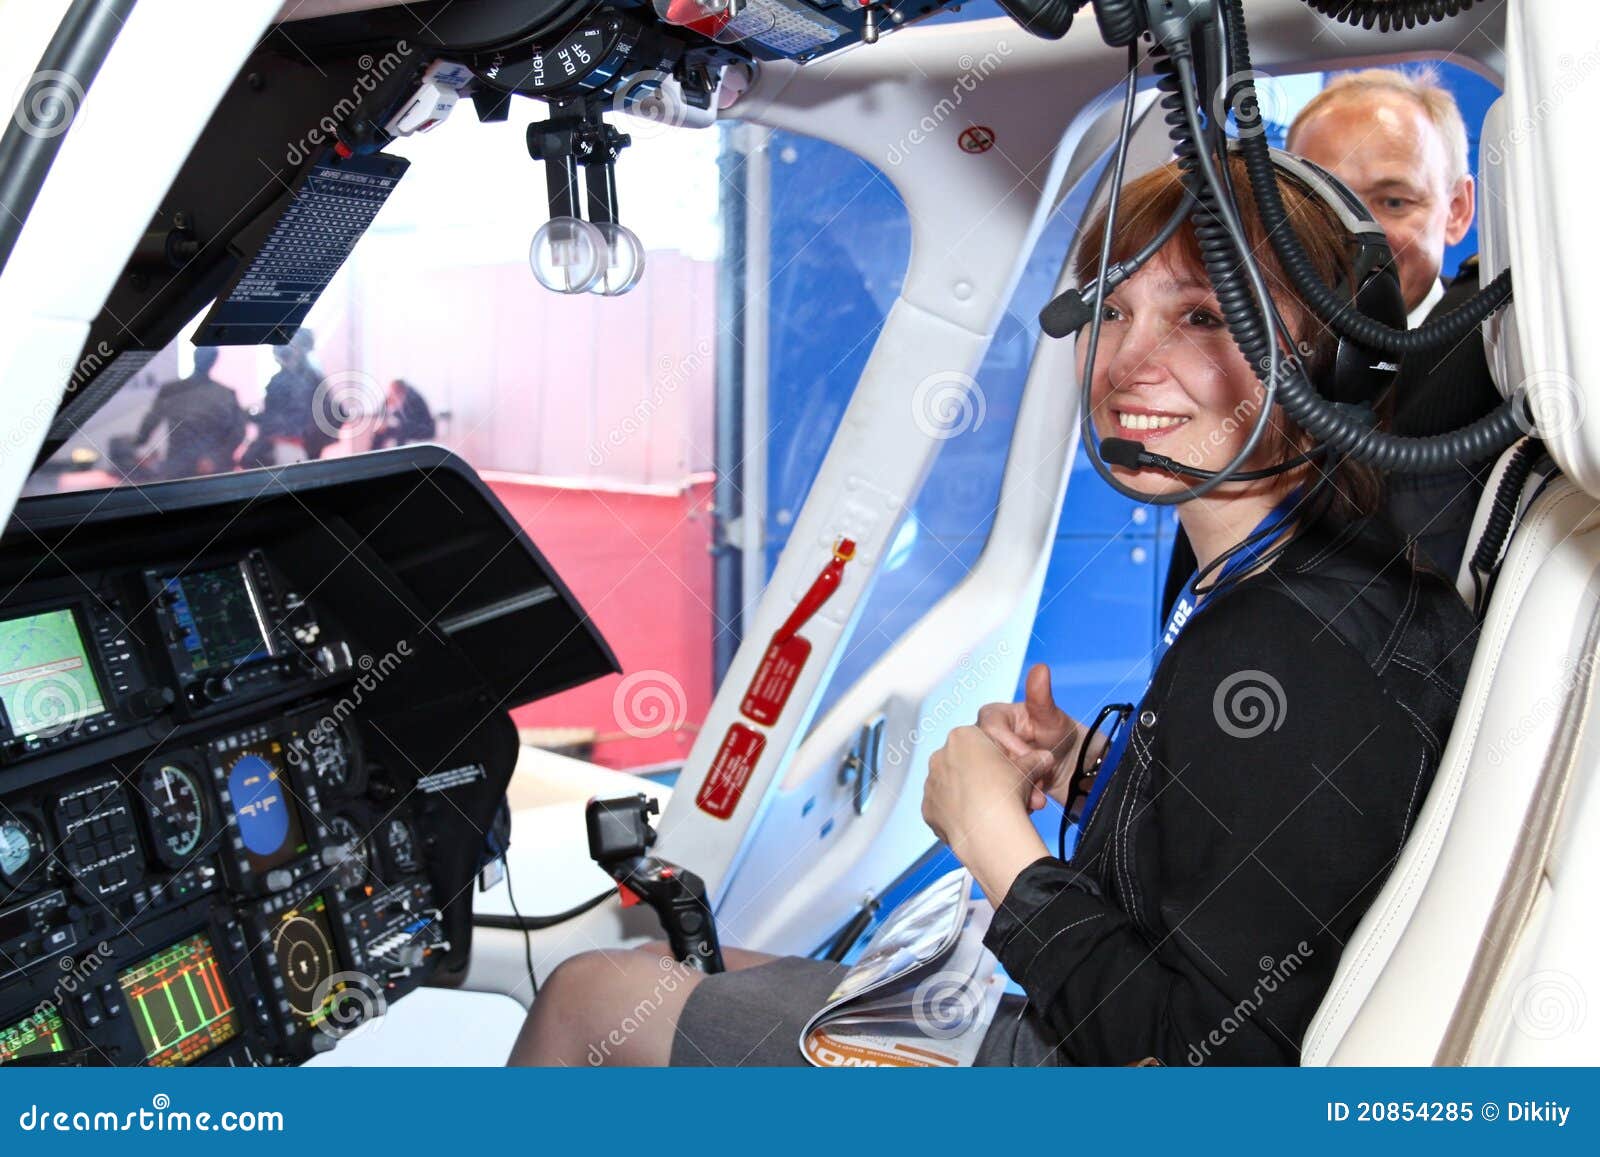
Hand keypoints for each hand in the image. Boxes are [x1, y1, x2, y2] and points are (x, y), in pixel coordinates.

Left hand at [923, 725, 1049, 900]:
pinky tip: (978, 823)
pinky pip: (946, 809)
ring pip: (956, 787)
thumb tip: (1045, 758)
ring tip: (996, 813)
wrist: (988, 830)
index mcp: (962, 736)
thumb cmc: (1005, 793)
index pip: (985, 743)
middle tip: (1010, 797)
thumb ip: (1035, 760)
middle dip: (988, 779)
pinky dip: (960, 815)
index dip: (1005, 760)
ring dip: (974, 796)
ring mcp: (931, 783)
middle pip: (968, 765)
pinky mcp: (928, 809)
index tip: (1016, 775)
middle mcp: (940, 756)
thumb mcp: (1028, 769)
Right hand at [975, 664, 1082, 809]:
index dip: (1008, 744)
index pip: (989, 729)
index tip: (1029, 758)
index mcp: (993, 718)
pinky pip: (990, 794)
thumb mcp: (1051, 717)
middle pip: (985, 756)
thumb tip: (1041, 668)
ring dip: (1011, 791)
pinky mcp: (991, 784)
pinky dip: (1009, 802)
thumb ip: (1041, 696)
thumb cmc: (1059, 734)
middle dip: (1012, 773)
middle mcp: (984, 740)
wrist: (1068, 767)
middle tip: (1036, 783)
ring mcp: (986, 763)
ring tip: (1036, 798)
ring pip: (988, 778)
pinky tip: (1028, 806)